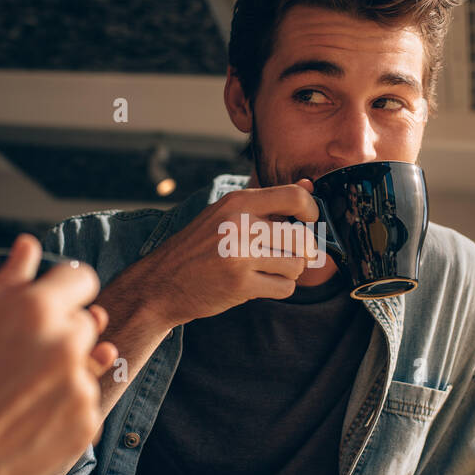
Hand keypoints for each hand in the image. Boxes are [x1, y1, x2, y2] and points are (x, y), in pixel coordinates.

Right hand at [0, 234, 115, 474]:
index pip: (79, 278)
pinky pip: (83, 404)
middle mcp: (66, 344)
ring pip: (84, 365)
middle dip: (58, 332)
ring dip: (60, 372)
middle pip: (84, 322)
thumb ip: (4, 282)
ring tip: (14, 394)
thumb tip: (27, 248)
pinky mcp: (85, 426)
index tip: (49, 300)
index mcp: (36, 310)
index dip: (62, 288)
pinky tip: (22, 419)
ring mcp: (80, 388)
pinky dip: (61, 409)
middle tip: (17, 355)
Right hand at [136, 181, 322, 326]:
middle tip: (289, 255)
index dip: (312, 211)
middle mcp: (239, 224)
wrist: (161, 283)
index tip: (310, 221)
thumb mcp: (226, 214)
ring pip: (296, 264)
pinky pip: (285, 287)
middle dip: (302, 250)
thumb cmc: (198, 247)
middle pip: (301, 237)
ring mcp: (240, 255)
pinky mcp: (241, 284)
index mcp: (237, 202)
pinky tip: (259, 284)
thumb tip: (309, 187)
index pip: (294, 197)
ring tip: (267, 269)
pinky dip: (278, 288)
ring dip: (289, 271)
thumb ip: (269, 202)